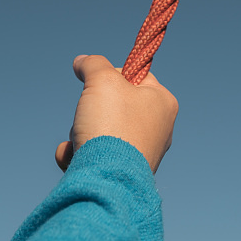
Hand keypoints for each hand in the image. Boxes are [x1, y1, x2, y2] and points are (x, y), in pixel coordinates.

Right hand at [55, 55, 178, 173]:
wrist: (106, 179)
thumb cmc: (112, 125)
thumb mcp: (102, 80)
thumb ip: (93, 64)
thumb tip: (82, 61)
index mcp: (163, 102)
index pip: (136, 75)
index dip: (112, 75)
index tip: (99, 81)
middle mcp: (158, 128)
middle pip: (113, 104)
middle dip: (91, 109)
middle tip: (90, 114)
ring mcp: (141, 152)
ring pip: (100, 128)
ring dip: (81, 132)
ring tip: (85, 141)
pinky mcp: (122, 172)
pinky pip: (95, 153)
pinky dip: (80, 153)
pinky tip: (77, 158)